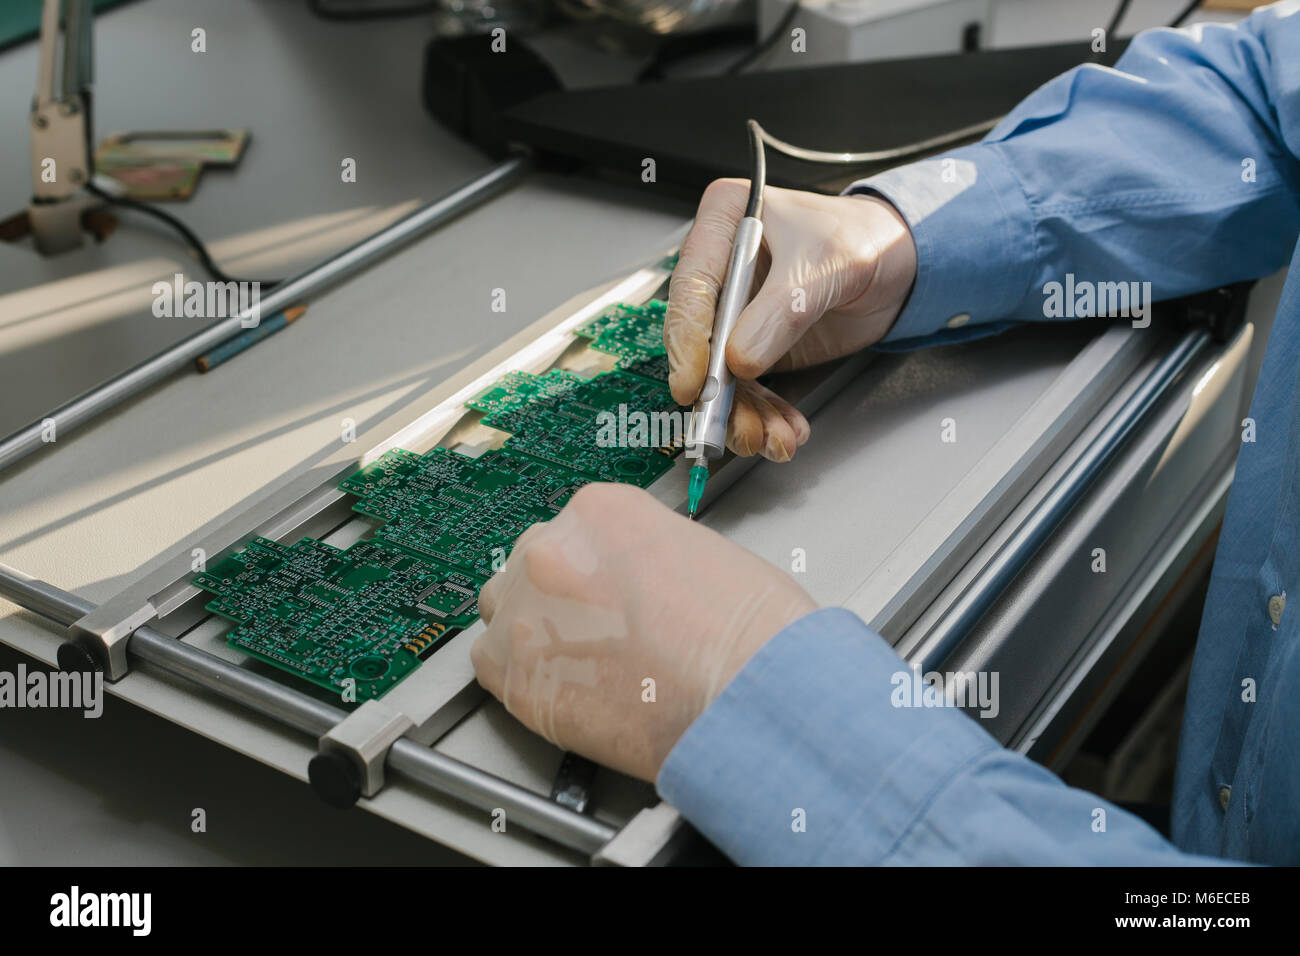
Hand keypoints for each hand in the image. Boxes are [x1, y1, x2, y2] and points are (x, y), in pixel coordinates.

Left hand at [470, 483, 817, 781]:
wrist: (746, 696)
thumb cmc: (748, 632)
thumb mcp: (702, 553)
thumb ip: (645, 557)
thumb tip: (630, 581)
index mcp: (602, 510)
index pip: (569, 528)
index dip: (590, 565)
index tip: (603, 590)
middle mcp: (552, 549)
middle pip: (530, 563)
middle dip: (558, 593)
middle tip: (597, 629)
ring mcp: (525, 611)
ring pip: (502, 611)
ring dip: (533, 630)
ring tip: (580, 662)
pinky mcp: (515, 676)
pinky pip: (491, 666)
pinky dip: (520, 677)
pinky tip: (562, 688)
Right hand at [666, 180, 916, 459]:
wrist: (902, 264)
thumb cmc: (867, 238)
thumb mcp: (829, 263)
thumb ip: (783, 310)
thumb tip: (740, 358)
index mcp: (726, 222)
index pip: (692, 285)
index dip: (688, 338)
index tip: (695, 382)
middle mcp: (723, 268)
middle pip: (699, 337)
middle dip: (717, 389)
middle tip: (725, 425)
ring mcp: (737, 311)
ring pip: (722, 373)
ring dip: (743, 413)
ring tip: (766, 437)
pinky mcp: (756, 345)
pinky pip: (751, 389)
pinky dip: (766, 416)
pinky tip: (782, 431)